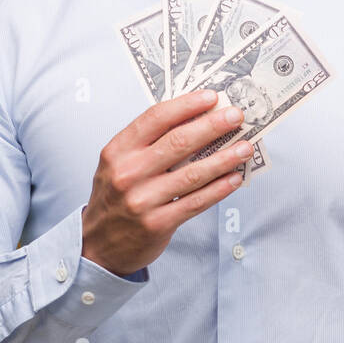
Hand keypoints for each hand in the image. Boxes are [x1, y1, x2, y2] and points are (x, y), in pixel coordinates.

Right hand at [81, 89, 250, 277]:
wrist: (98, 245)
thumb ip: (148, 142)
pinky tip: (234, 178)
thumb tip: (195, 118)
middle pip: (178, 141)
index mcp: (118, 150)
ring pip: (193, 173)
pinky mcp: (157, 224)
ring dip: (224, 158)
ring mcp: (142, 200)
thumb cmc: (115, 196)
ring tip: (245, 148)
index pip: (156, 118)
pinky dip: (219, 189)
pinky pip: (195, 202)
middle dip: (213, 125)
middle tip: (236, 116)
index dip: (186, 105)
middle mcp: (128, 172)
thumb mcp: (119, 163)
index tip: (212, 97)